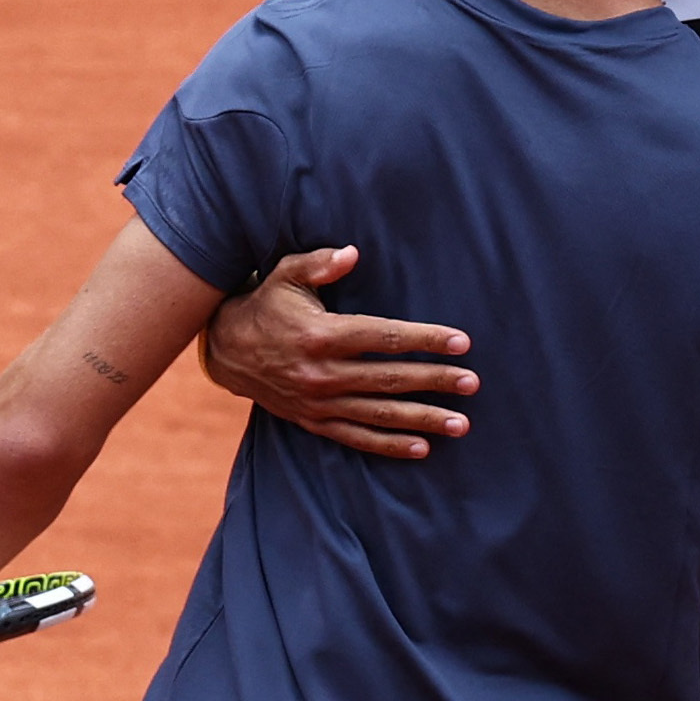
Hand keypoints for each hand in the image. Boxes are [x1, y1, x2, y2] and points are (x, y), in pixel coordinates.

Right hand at [200, 246, 477, 459]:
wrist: (226, 350)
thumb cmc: (266, 305)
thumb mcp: (285, 275)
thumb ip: (319, 263)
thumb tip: (353, 253)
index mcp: (321, 334)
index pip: (384, 338)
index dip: (425, 339)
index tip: (461, 342)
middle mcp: (321, 373)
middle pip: (389, 379)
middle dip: (435, 381)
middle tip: (473, 383)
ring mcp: (318, 402)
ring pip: (379, 414)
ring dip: (422, 419)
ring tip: (461, 424)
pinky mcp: (313, 421)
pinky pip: (357, 437)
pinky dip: (389, 445)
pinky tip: (422, 447)